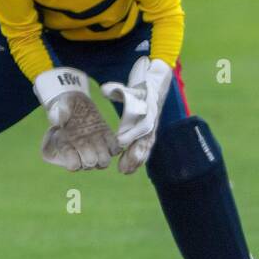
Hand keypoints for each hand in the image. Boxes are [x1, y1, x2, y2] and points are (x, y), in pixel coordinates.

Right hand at [33, 67, 119, 170]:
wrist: (79, 105)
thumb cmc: (67, 106)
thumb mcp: (61, 105)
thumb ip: (57, 112)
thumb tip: (57, 120)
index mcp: (66, 148)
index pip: (73, 166)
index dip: (74, 158)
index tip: (73, 142)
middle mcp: (81, 154)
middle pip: (90, 164)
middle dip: (90, 154)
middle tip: (87, 139)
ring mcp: (95, 151)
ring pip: (103, 162)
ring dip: (102, 153)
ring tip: (98, 140)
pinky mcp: (108, 144)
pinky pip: (115, 151)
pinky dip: (113, 145)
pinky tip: (106, 135)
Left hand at [101, 57, 171, 173]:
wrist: (154, 89)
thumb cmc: (139, 89)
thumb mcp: (128, 87)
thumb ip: (117, 89)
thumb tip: (104, 90)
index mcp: (149, 110)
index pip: (142, 124)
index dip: (131, 134)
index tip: (120, 143)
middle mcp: (152, 122)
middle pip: (145, 140)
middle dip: (134, 153)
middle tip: (123, 166)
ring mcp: (151, 130)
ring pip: (145, 148)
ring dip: (135, 160)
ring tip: (124, 171)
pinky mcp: (148, 135)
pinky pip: (144, 149)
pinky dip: (136, 160)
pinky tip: (126, 169)